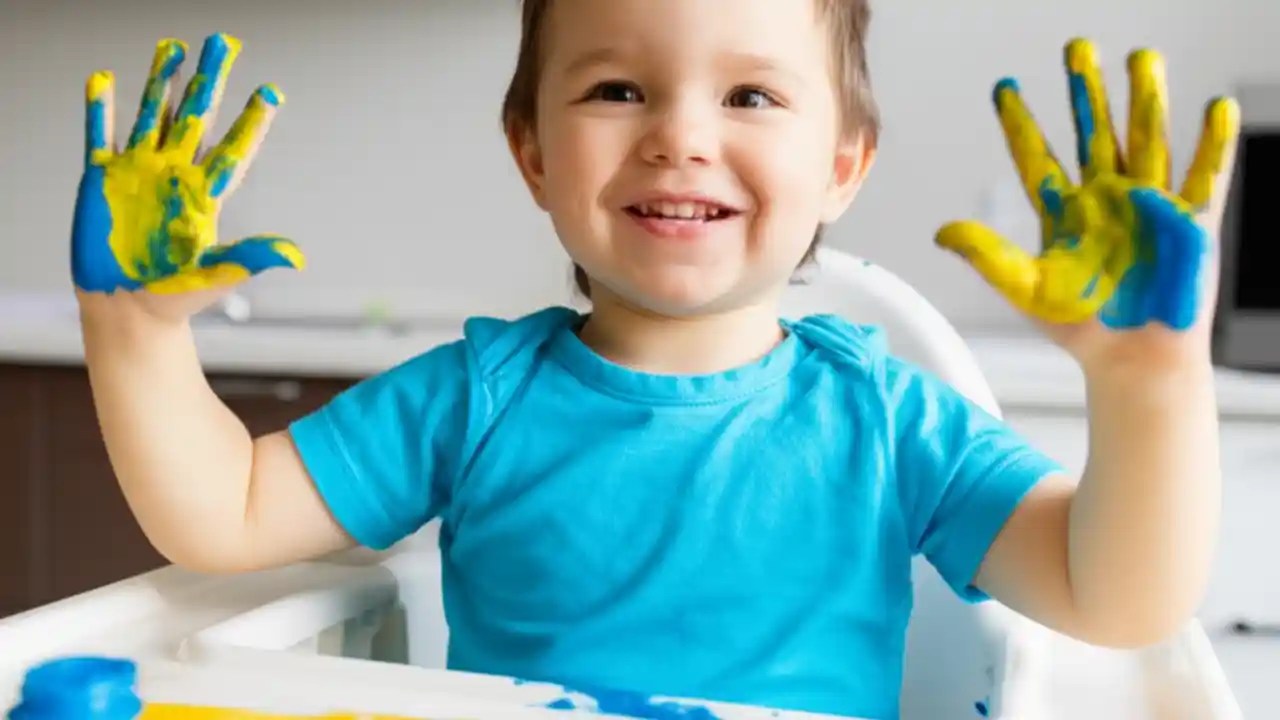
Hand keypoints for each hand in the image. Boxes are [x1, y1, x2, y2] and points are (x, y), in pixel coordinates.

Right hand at [71, 33, 302, 318]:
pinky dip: (100, 109)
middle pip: (196, 116)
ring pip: (152, 115)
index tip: (272, 91)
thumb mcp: (215, 278)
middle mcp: (175, 174)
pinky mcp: (101, 179)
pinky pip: (100, 136)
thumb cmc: (175, 298)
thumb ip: (250, 259)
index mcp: (205, 195)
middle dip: (209, 79)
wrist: (128, 308)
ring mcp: (139, 172)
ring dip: (160, 81)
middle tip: (223, 42)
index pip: (235, 149)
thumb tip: (295, 256)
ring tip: (173, 46)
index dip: (252, 121)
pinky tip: (104, 80)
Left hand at [935, 39, 1239, 368]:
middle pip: (1095, 132)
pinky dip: (1212, 143)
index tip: (1002, 88)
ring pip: (1148, 139)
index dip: (1020, 123)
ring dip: (1146, 99)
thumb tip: (941, 232)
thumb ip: (988, 256)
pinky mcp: (1190, 221)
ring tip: (1142, 57)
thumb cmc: (1080, 326)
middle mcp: (1106, 197)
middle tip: (1077, 47)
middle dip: (1087, 91)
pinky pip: (1204, 174)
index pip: (1037, 156)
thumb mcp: (1026, 287)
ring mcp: (1149, 204)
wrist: (1130, 359)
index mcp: (1063, 210)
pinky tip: (1215, 106)